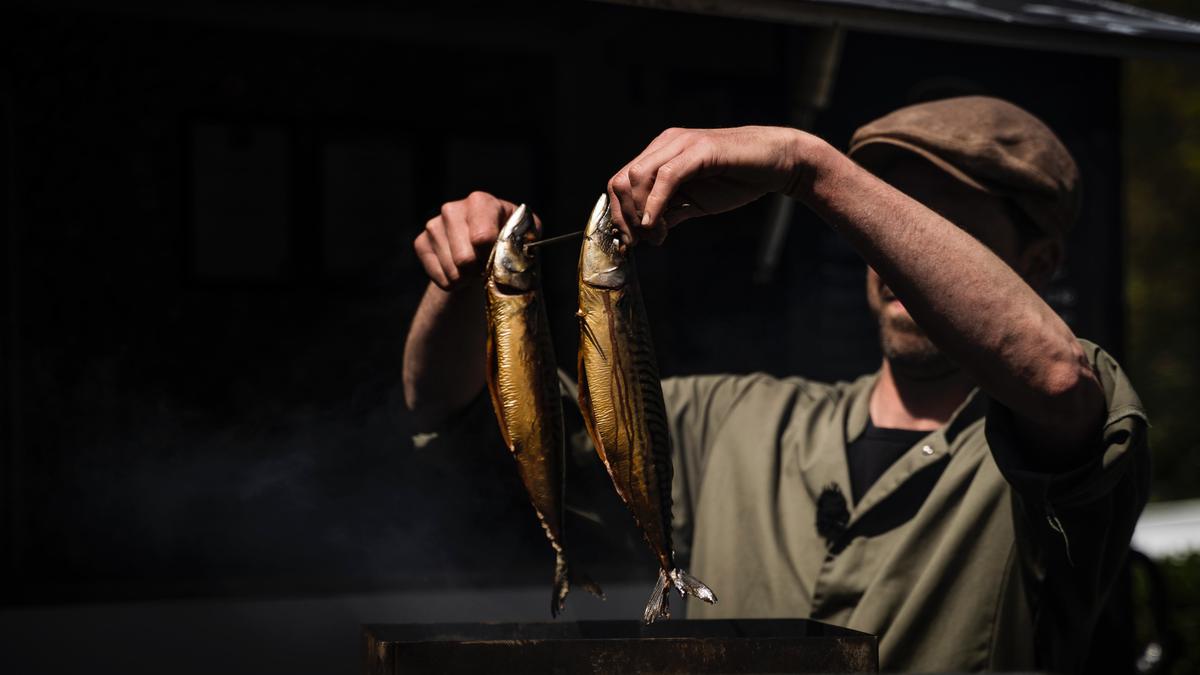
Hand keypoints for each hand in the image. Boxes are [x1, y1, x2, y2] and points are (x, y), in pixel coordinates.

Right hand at [414, 191, 538, 289]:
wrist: (484, 249)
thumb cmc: (509, 240)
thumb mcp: (524, 236)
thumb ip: (526, 240)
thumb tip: (519, 251)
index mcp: (481, 202)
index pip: (482, 236)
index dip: (490, 256)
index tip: (497, 259)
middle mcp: (453, 209)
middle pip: (464, 258)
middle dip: (479, 270)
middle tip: (486, 268)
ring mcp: (434, 225)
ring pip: (452, 271)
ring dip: (467, 278)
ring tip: (475, 270)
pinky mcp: (421, 242)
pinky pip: (439, 277)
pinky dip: (452, 284)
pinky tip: (460, 273)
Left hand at [606, 126, 806, 243]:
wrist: (777, 163)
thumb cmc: (737, 181)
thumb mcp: (694, 202)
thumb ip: (668, 212)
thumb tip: (643, 232)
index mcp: (660, 154)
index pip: (620, 182)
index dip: (618, 214)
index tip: (630, 241)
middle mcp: (666, 144)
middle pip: (621, 180)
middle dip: (624, 216)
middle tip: (642, 241)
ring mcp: (681, 143)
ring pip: (638, 177)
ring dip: (640, 213)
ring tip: (657, 234)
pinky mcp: (700, 149)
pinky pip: (666, 177)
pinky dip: (655, 203)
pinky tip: (657, 225)